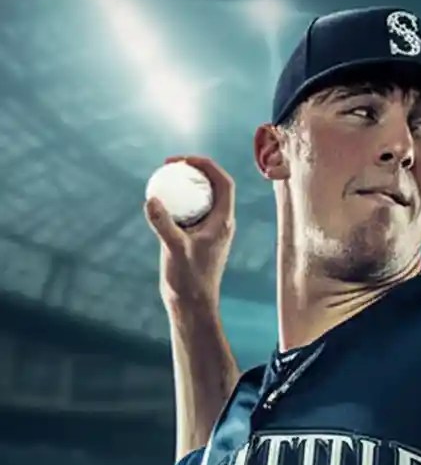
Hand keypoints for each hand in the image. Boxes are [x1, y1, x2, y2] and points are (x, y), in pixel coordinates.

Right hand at [143, 155, 235, 309]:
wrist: (191, 304)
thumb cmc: (188, 279)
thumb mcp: (174, 249)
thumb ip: (163, 224)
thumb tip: (151, 199)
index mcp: (224, 222)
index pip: (224, 183)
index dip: (207, 165)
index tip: (183, 160)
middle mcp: (221, 223)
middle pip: (215, 186)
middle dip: (195, 169)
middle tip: (170, 164)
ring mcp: (210, 230)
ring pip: (203, 198)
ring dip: (187, 184)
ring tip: (165, 176)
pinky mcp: (198, 237)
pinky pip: (191, 210)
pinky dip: (179, 200)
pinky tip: (159, 200)